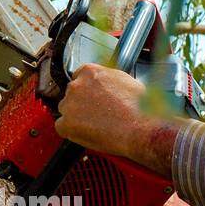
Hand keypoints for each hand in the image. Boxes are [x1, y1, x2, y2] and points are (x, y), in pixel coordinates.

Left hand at [54, 64, 175, 175]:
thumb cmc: (139, 108)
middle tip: (97, 114)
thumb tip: (105, 84)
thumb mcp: (124, 81)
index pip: (79, 77)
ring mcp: (69, 104)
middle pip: (72, 94)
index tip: (92, 98)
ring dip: (76, 118)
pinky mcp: (66, 123)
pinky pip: (62, 127)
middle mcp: (76, 85)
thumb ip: (107, 80)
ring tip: (97, 126)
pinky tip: (89, 133)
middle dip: (82, 103)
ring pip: (66, 110)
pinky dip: (72, 132)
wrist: (142, 128)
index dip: (87, 90)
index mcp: (89, 72)